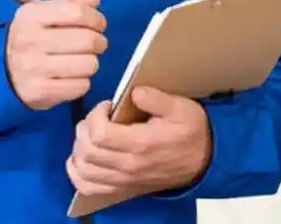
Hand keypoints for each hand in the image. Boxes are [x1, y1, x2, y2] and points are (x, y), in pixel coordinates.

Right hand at [5, 0, 106, 110]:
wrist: (0, 69)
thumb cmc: (28, 39)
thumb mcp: (40, 14)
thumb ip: (69, 4)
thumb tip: (95, 1)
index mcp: (31, 17)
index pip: (76, 12)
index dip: (96, 18)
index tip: (98, 24)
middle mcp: (30, 41)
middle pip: (87, 39)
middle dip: (99, 42)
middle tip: (96, 44)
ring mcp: (34, 68)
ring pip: (88, 64)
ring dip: (91, 63)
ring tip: (81, 61)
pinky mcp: (40, 91)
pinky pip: (81, 86)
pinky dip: (82, 81)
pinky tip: (71, 76)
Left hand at [66, 86, 210, 196]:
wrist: (203, 161)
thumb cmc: (190, 132)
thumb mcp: (181, 108)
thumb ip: (157, 99)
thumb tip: (134, 92)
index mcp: (141, 144)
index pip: (100, 133)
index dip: (95, 115)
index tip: (107, 106)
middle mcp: (129, 165)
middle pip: (87, 151)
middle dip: (84, 129)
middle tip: (97, 118)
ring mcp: (124, 179)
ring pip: (84, 169)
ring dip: (79, 148)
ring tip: (89, 135)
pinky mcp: (122, 187)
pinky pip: (89, 188)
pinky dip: (77, 174)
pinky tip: (80, 159)